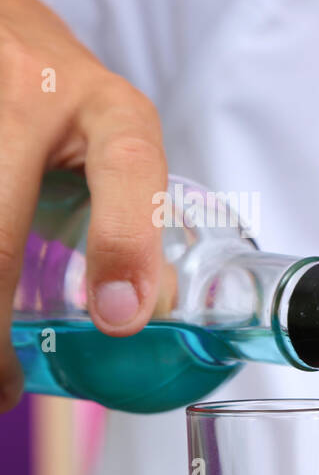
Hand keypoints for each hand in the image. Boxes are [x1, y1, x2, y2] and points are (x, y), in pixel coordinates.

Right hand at [0, 0, 166, 410]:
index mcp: (107, 107)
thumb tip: (148, 310)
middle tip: (1, 386)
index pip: (126, 168)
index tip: (118, 318)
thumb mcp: (110, 132)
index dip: (123, 244)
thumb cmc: (51, 88)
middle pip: (2, 229)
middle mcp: (32, 91)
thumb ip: (128, 210)